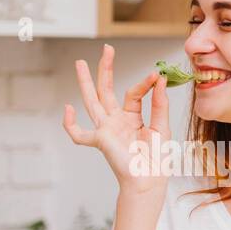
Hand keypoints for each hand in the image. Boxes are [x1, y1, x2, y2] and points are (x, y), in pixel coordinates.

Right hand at [63, 44, 170, 195]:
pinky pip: (78, 134)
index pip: (133, 93)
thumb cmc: (157, 159)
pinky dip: (69, 124)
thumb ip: (160, 103)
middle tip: (107, 49)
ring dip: (85, 82)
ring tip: (81, 63)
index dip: (144, 84)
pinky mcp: (99, 140)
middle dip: (105, 69)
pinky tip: (68, 109)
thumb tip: (158, 79)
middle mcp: (116, 120)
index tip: (156, 75)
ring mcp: (105, 129)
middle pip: (106, 90)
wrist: (150, 180)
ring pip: (91, 102)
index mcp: (132, 117)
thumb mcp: (162, 127)